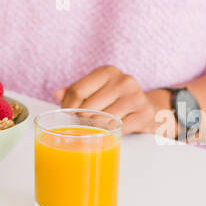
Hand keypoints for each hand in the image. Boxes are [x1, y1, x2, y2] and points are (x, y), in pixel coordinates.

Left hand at [53, 65, 174, 137]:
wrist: (148, 108)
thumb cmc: (115, 98)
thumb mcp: (96, 89)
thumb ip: (76, 91)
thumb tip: (57, 94)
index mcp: (108, 71)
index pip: (78, 90)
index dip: (68, 106)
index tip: (66, 115)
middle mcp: (123, 81)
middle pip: (88, 108)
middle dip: (81, 119)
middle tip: (81, 124)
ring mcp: (135, 97)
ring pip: (101, 120)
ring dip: (94, 128)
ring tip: (94, 127)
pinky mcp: (143, 114)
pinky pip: (117, 129)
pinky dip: (109, 134)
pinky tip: (109, 131)